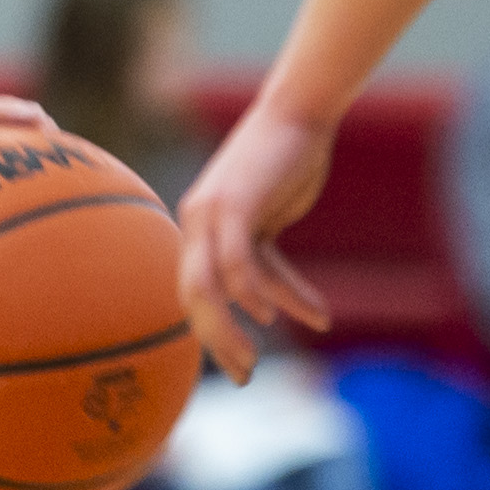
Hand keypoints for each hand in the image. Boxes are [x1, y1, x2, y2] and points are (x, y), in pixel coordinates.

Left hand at [176, 106, 334, 382]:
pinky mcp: (236, 203)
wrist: (297, 115)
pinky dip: (254, 293)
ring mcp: (212, 212)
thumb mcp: (269, 219)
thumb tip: (260, 303)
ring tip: (260, 357)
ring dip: (233, 328)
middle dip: (215, 341)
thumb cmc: (286, 165)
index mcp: (198, 227)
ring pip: (209, 288)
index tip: (239, 365)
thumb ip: (258, 257)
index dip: (212, 332)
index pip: (193, 293)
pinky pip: (238, 262)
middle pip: (192, 297)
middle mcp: (195, 221)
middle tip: (244, 374)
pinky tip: (279, 313)